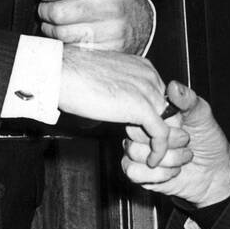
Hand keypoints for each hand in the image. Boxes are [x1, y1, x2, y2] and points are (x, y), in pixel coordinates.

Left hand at [30, 0, 151, 52]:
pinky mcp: (107, 51)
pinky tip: (68, 36)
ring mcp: (111, 31)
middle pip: (61, 12)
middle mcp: (111, 6)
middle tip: (46, 9)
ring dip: (50, 29)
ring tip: (55, 23)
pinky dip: (64, 44)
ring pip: (62, 33)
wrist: (140, 22)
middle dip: (45, 11)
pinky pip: (72, 49)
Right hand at [57, 45, 177, 158]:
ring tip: (149, 156)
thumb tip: (117, 105)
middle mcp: (149, 75)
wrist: (60, 73)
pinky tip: (152, 161)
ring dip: (159, 143)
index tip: (140, 132)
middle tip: (147, 147)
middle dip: (160, 131)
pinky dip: (159, 151)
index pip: (161, 96)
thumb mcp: (106, 79)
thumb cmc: (73, 75)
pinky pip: (161, 134)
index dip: (154, 116)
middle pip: (169, 109)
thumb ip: (120, 90)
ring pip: (168, 123)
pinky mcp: (141, 107)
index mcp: (142, 66)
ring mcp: (147, 90)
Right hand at [122, 81, 229, 205]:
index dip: (164, 122)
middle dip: (166, 141)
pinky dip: (159, 174)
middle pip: (134, 132)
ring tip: (183, 157)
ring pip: (133, 152)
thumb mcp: (202, 115)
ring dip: (167, 159)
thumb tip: (174, 87)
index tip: (182, 126)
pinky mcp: (139, 172)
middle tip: (186, 141)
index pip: (142, 111)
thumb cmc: (208, 139)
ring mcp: (139, 151)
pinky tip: (174, 170)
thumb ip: (188, 100)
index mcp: (154, 113)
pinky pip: (133, 172)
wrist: (215, 170)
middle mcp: (144, 130)